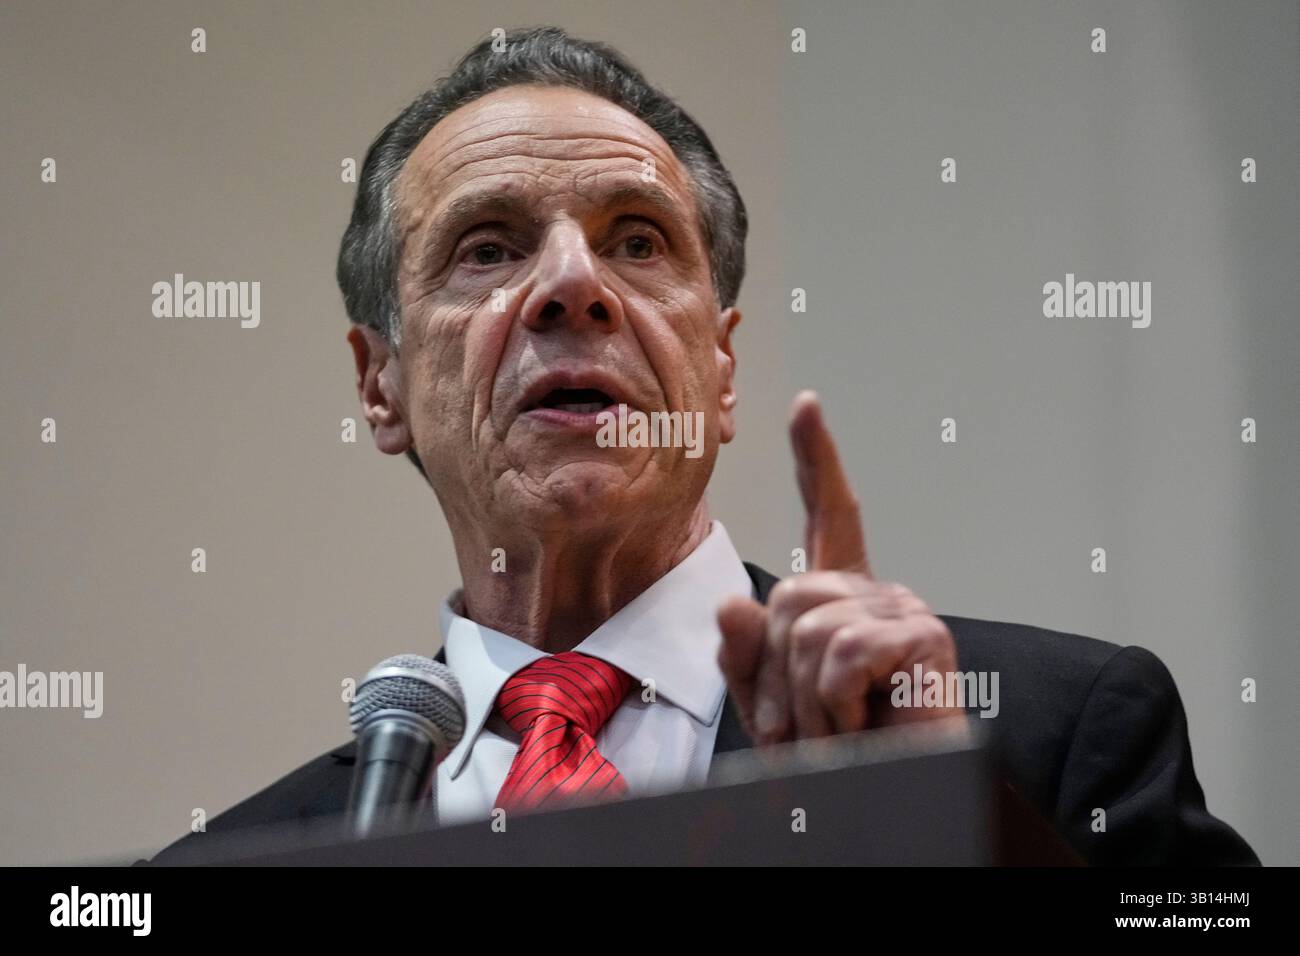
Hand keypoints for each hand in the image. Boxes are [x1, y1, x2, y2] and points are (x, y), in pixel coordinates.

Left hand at [716, 391, 964, 743]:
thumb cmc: (838, 755)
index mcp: (842, 602)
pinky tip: (865, 722)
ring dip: (807, 700)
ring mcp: (904, 611)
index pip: (828, 518)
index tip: (805, 406)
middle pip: (787, 597)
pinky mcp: (924, 637)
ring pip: (807, 629)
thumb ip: (746, 656)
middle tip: (813, 724)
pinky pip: (840, 654)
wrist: (887, 798)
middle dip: (779, 675)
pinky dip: (835, 705)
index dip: (816, 460)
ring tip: (841, 728)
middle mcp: (877, 594)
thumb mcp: (770, 704)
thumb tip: (735, 602)